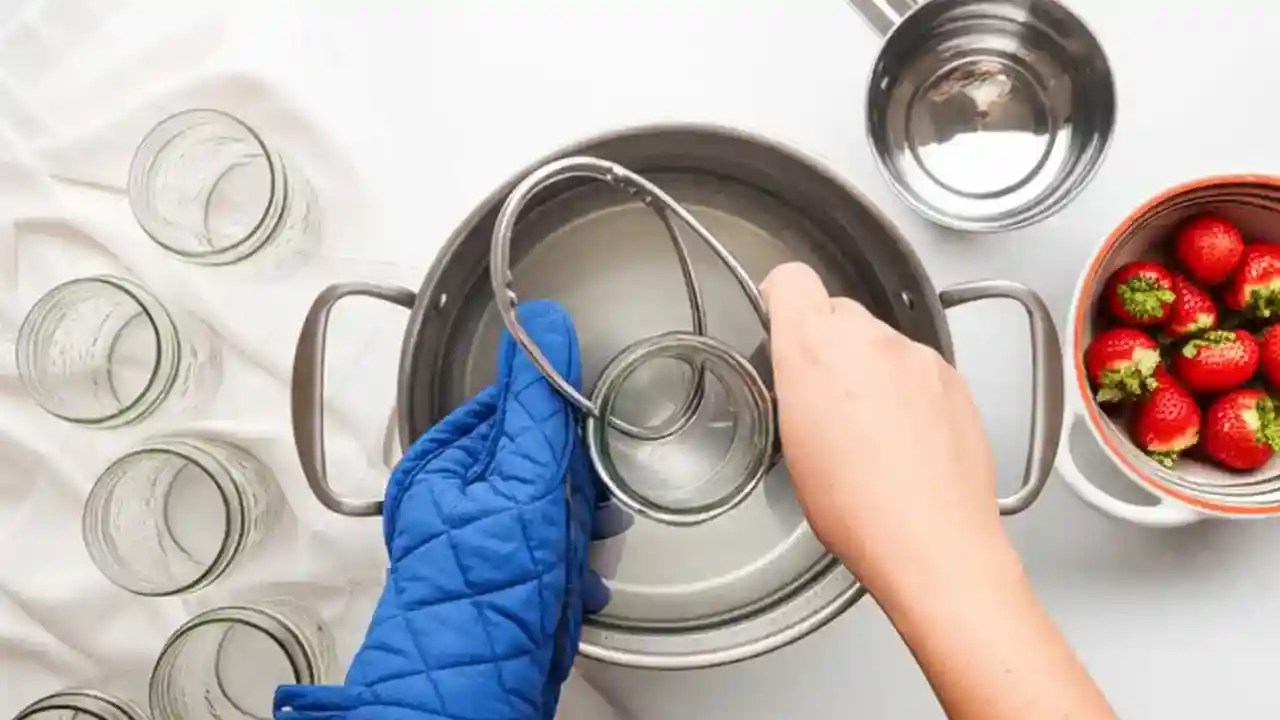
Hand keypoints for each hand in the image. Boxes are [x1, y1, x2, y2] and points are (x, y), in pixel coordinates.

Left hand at [277, 300, 608, 719]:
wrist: (477, 688)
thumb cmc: (482, 589)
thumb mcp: (519, 478)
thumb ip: (537, 402)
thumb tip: (546, 321)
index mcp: (449, 461)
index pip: (519, 408)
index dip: (559, 430)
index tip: (576, 454)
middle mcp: (463, 498)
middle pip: (546, 461)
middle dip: (573, 493)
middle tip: (573, 518)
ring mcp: (489, 541)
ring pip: (561, 510)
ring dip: (579, 537)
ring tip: (571, 564)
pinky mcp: (512, 581)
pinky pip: (561, 556)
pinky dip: (575, 573)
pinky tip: (572, 591)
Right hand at [761, 262, 1003, 592]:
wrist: (932, 540)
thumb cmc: (856, 508)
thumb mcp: (794, 446)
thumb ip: (797, 386)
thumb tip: (804, 373)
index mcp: (815, 350)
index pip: (793, 280)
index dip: (782, 297)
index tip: (781, 320)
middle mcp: (868, 339)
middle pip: (839, 310)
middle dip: (829, 343)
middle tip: (825, 395)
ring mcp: (916, 356)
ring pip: (880, 341)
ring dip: (871, 368)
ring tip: (871, 428)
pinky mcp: (952, 377)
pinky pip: (917, 367)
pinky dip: (907, 389)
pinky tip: (906, 437)